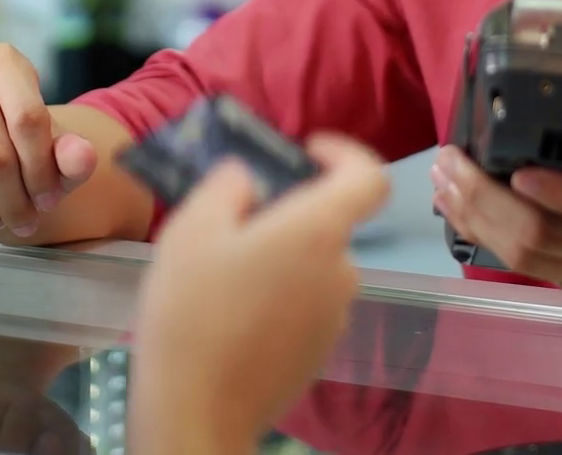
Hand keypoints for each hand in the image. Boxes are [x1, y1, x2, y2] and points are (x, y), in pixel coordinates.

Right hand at [131, 135, 390, 450]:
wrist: (195, 412)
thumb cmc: (192, 311)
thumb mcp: (193, 227)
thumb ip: (228, 185)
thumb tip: (249, 178)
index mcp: (319, 233)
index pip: (369, 177)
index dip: (346, 152)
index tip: (308, 149)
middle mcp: (341, 274)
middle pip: (329, 225)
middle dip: (288, 214)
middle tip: (230, 221)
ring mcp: (333, 319)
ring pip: (313, 267)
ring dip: (280, 257)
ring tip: (221, 272)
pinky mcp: (318, 354)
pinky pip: (304, 305)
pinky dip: (278, 295)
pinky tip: (230, 314)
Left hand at [432, 29, 561, 311]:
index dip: (558, 194)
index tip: (513, 166)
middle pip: (547, 241)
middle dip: (487, 203)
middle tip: (451, 162)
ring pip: (531, 262)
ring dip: (478, 221)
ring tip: (445, 180)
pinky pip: (539, 271)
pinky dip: (494, 240)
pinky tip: (466, 209)